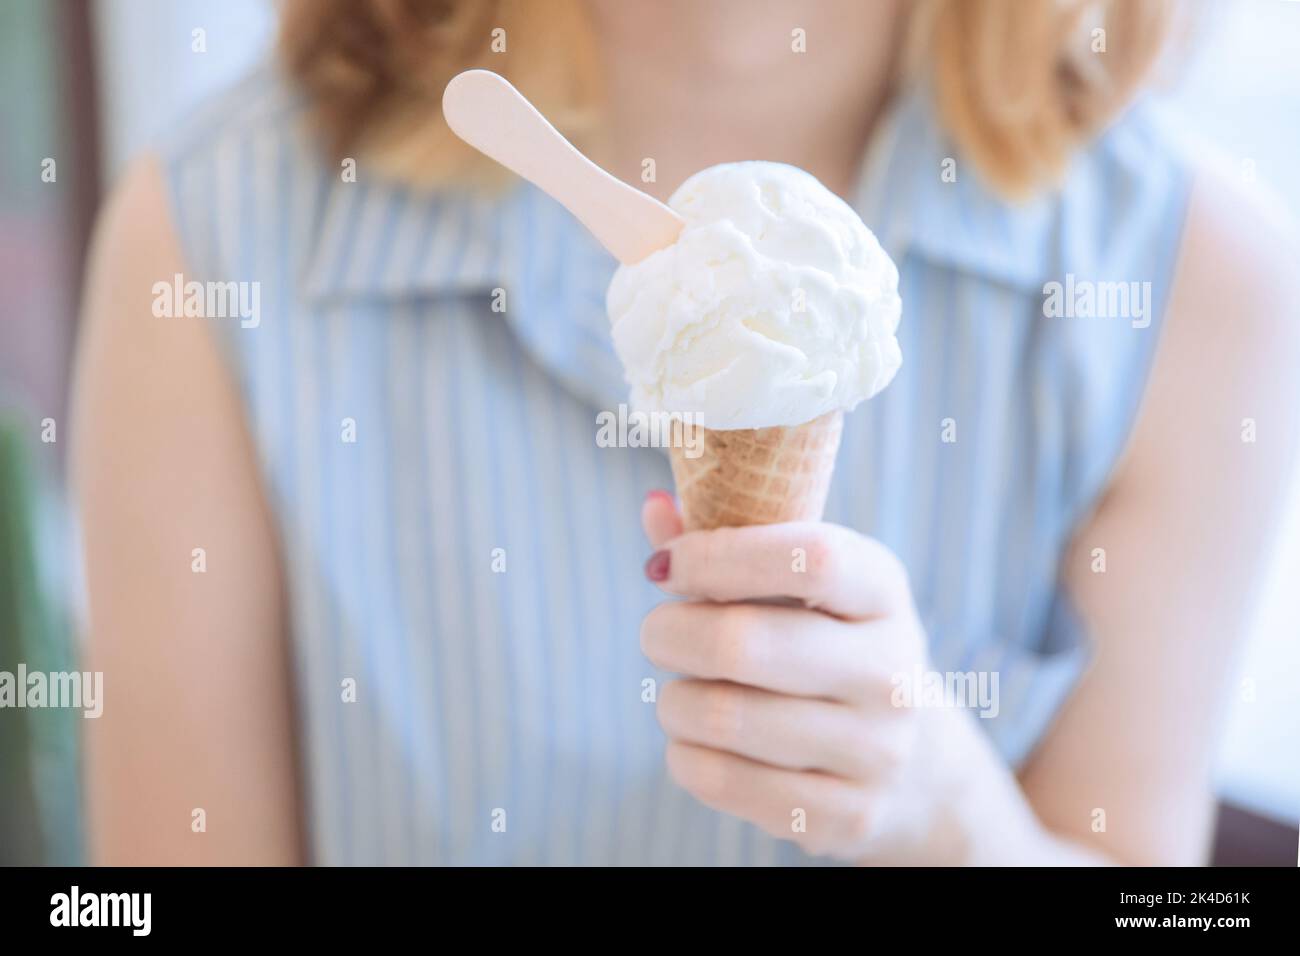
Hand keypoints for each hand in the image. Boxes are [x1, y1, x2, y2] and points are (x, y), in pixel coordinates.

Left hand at [640, 491, 943, 861]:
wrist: (913, 764)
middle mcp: (890, 671)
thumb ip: (726, 543)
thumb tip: (652, 507)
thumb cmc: (826, 645)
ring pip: (722, 716)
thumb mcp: (799, 587)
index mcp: (882, 591)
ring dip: (673, 701)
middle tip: (657, 633)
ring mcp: (875, 750)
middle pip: (743, 643)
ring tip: (680, 695)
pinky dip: (685, 756)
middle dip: (669, 633)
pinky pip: (722, 780)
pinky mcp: (845, 815)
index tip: (666, 567)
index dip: (718, 555)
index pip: (810, 557)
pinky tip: (697, 743)